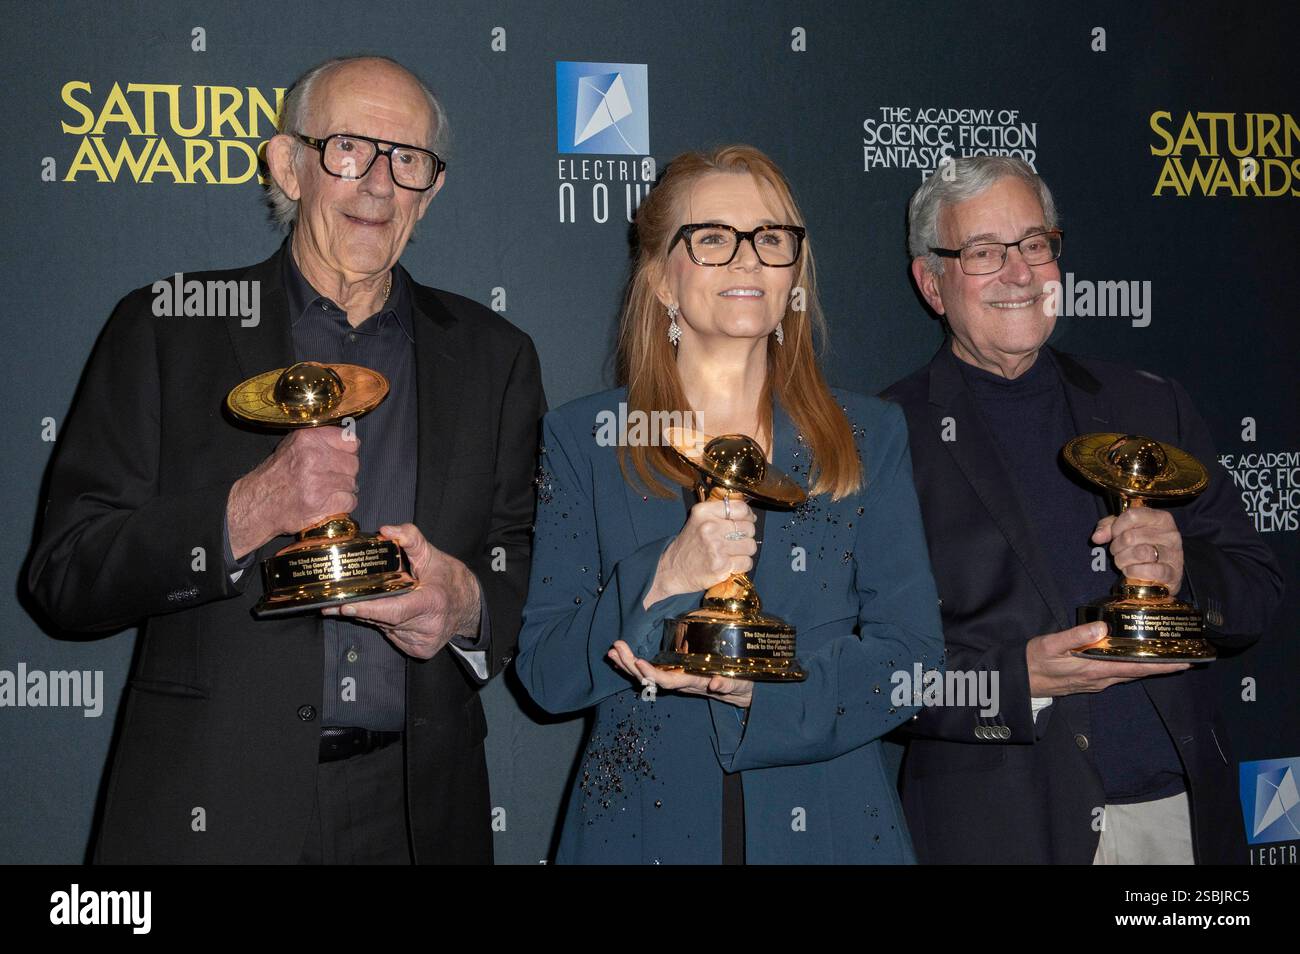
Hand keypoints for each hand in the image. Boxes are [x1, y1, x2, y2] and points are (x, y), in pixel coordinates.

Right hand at [227, 426, 359, 557]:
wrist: (258, 503)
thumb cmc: (276, 475)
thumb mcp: (292, 445)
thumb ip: (320, 439)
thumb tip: (350, 441)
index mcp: (308, 438)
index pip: (350, 441)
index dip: (347, 452)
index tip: (339, 458)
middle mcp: (314, 457)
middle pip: (353, 464)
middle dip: (344, 472)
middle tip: (328, 478)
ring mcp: (319, 482)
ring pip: (352, 483)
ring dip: (342, 489)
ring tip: (324, 491)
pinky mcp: (322, 504)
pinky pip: (350, 501)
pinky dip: (342, 505)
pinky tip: (327, 503)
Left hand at [322, 523, 481, 659]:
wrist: (470, 605)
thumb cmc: (450, 578)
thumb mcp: (432, 554)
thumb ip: (410, 538)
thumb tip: (386, 530)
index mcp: (432, 602)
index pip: (394, 610)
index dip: (368, 609)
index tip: (344, 605)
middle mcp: (429, 626)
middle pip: (384, 620)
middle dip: (361, 610)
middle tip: (334, 603)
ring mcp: (424, 641)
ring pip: (385, 629)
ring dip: (374, 617)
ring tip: (369, 603)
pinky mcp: (421, 650)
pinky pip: (393, 637)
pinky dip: (388, 626)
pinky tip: (392, 614)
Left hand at [607, 640, 752, 708]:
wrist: (742, 690)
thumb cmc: (742, 684)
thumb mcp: (740, 684)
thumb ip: (729, 685)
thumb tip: (716, 684)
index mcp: (692, 683)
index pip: (667, 681)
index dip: (652, 673)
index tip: (638, 661)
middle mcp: (679, 682)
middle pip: (650, 678)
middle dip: (631, 664)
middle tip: (615, 648)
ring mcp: (675, 678)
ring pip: (645, 675)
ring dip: (627, 663)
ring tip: (612, 651)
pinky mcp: (673, 672)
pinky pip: (649, 669)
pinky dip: (632, 663)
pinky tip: (620, 655)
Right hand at [644, 494, 756, 608]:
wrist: (672, 569)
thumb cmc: (689, 544)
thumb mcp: (698, 520)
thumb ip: (720, 512)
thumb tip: (750, 516)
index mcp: (704, 512)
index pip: (741, 508)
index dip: (748, 516)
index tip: (746, 521)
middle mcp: (710, 527)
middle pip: (749, 528)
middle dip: (746, 536)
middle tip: (735, 541)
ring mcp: (716, 548)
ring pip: (750, 546)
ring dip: (745, 551)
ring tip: (732, 553)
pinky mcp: (721, 566)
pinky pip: (746, 562)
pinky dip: (742, 565)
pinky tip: (730, 564)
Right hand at [1026, 622, 1190, 696]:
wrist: (1020, 683)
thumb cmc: (1034, 662)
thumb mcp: (1050, 645)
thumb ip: (1076, 636)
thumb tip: (1102, 627)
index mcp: (1096, 669)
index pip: (1138, 667)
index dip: (1163, 665)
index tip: (1186, 661)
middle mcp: (1101, 679)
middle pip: (1140, 672)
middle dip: (1164, 666)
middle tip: (1186, 656)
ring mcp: (1097, 682)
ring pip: (1130, 674)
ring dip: (1150, 667)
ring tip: (1168, 657)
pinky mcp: (1091, 681)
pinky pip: (1119, 674)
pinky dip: (1133, 667)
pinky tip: (1135, 659)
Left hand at [1092, 507, 1183, 591]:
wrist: (1164, 573)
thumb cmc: (1143, 546)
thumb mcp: (1125, 529)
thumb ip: (1108, 527)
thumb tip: (1097, 537)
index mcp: (1161, 518)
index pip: (1132, 515)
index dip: (1116, 527)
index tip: (1114, 535)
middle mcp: (1170, 534)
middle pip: (1130, 537)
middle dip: (1116, 547)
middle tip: (1116, 552)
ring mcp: (1173, 554)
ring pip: (1139, 553)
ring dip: (1122, 560)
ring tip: (1122, 562)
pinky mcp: (1173, 573)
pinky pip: (1148, 571)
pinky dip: (1133, 572)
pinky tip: (1130, 571)